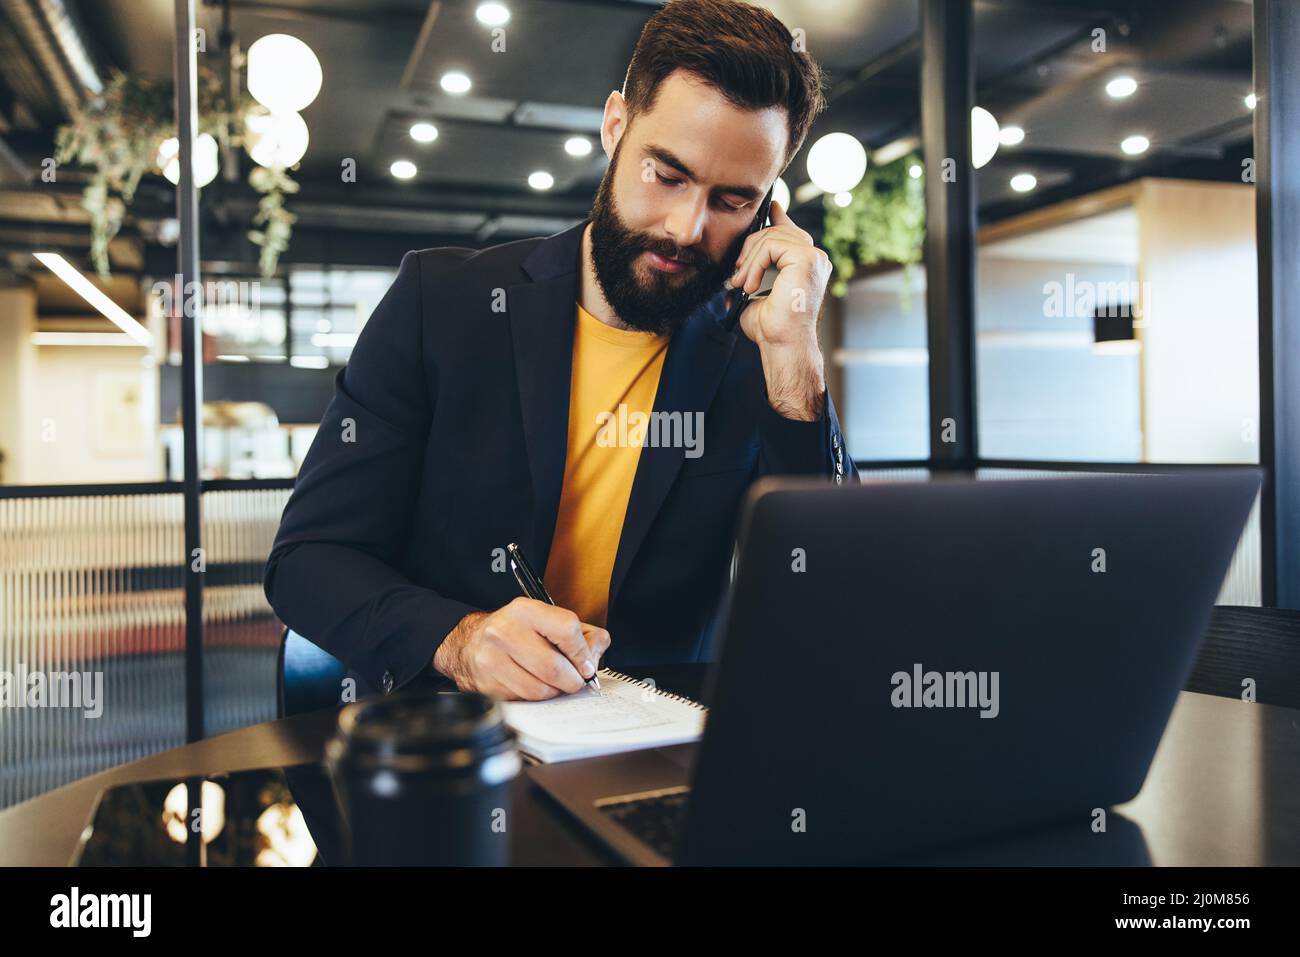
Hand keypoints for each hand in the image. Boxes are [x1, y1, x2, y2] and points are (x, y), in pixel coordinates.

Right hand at [432, 597, 611, 700]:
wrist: (470, 643)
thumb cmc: (517, 632)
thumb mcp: (548, 621)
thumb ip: (583, 635)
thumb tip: (595, 657)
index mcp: (525, 610)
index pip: (567, 630)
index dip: (583, 653)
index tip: (587, 665)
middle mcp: (504, 631)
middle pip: (554, 667)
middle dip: (572, 680)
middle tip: (576, 681)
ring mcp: (491, 659)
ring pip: (540, 690)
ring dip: (554, 692)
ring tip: (553, 683)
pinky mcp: (486, 684)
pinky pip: (524, 700)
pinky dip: (535, 698)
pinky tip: (533, 685)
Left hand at [726, 199, 829, 419]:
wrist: (782, 345)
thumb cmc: (772, 329)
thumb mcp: (754, 298)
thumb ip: (750, 279)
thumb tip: (733, 276)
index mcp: (805, 264)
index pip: (790, 230)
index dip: (777, 216)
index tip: (769, 207)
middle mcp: (815, 258)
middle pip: (776, 231)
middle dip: (749, 248)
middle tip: (737, 277)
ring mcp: (814, 257)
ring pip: (771, 236)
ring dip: (749, 260)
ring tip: (742, 284)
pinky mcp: (807, 259)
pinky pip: (771, 245)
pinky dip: (754, 263)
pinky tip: (750, 284)